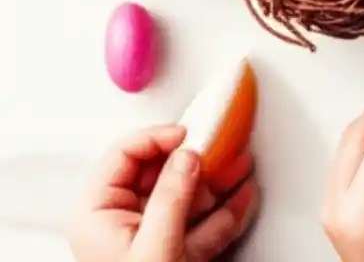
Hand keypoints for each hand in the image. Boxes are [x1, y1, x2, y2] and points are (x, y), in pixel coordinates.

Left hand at [68, 125, 258, 261]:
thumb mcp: (155, 247)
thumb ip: (172, 197)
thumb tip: (188, 156)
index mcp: (99, 213)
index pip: (124, 155)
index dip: (159, 138)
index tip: (191, 133)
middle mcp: (123, 221)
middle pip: (162, 173)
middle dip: (200, 159)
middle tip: (224, 143)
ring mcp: (152, 237)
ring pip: (189, 197)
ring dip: (220, 180)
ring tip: (243, 164)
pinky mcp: (177, 253)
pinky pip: (204, 223)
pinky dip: (228, 209)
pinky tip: (245, 195)